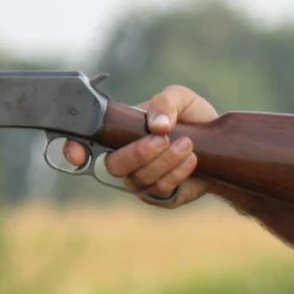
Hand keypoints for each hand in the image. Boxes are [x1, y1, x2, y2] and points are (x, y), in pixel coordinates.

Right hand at [62, 84, 218, 204]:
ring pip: (139, 180)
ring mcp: (141, 181)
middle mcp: (124, 160)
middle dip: (138, 153)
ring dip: (164, 161)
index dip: (73, 150)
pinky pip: (160, 191)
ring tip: (187, 144)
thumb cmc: (191, 117)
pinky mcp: (161, 196)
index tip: (77, 153)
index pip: (84, 145)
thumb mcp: (181, 97)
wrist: (220, 144)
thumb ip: (166, 102)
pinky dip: (177, 173)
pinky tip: (192, 159)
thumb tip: (156, 124)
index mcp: (118, 133)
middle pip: (113, 166)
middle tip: (164, 138)